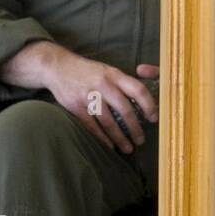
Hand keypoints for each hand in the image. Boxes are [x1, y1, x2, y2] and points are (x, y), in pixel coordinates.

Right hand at [44, 50, 159, 153]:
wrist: (59, 67)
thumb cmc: (88, 72)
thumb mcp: (107, 71)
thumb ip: (122, 84)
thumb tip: (142, 102)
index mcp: (114, 74)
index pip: (137, 89)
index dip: (148, 104)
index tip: (154, 118)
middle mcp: (103, 84)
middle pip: (124, 109)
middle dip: (135, 127)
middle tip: (141, 140)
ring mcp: (89, 96)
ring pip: (109, 121)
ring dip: (120, 137)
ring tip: (128, 148)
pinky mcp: (76, 106)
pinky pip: (92, 126)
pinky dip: (102, 138)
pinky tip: (110, 146)